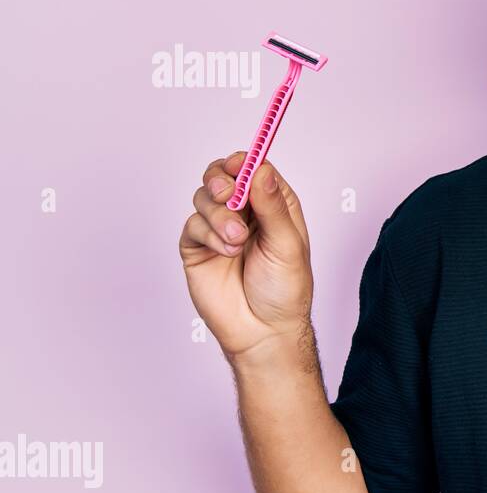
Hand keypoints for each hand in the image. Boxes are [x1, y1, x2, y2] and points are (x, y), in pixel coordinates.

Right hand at [179, 151, 315, 365]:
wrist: (263, 330)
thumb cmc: (285, 290)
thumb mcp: (288, 245)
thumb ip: (273, 207)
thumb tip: (261, 170)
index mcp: (273, 204)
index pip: (254, 168)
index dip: (245, 161)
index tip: (240, 165)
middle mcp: (245, 212)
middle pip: (222, 174)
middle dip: (221, 179)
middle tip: (226, 193)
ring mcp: (219, 227)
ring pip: (204, 196)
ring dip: (218, 215)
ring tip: (236, 240)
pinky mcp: (198, 246)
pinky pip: (192, 224)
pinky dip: (207, 234)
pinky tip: (225, 251)